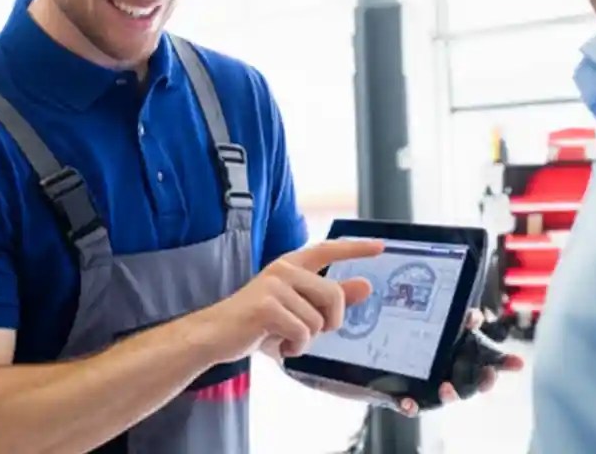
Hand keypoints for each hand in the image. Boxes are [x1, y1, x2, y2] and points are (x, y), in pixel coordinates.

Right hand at [194, 239, 385, 363]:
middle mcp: (284, 270)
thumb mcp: (298, 311)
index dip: (355, 249)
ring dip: (306, 340)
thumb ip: (331, 298)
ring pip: (318, 320)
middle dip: (329, 322)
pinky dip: (294, 347)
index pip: (328, 250)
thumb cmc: (256, 324)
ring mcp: (274, 285)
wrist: (215, 336)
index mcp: (291, 266)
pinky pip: (303, 333)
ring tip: (283, 338)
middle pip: (334, 295)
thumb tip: (365, 286)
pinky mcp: (267, 306)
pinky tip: (276, 344)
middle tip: (306, 333)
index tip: (380, 247)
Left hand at [393, 309, 525, 416]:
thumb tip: (473, 316)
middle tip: (487, 376)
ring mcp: (434, 393)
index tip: (506, 366)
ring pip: (445, 398)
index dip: (499, 370)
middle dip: (483, 383)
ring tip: (446, 388)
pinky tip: (408, 403)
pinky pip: (412, 406)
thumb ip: (466, 322)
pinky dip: (410, 406)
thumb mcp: (452, 327)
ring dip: (449, 395)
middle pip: (470, 389)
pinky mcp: (411, 398)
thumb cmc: (437, 342)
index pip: (488, 371)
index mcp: (468, 368)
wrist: (397, 352)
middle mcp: (455, 383)